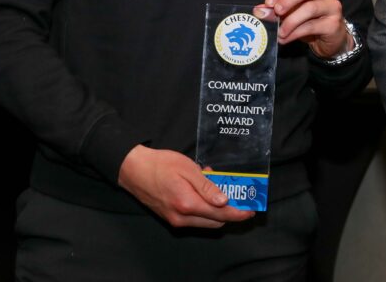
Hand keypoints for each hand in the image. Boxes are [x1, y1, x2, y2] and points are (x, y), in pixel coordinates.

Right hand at [118, 145, 254, 227]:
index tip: (251, 210)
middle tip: (239, 194)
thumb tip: (225, 201)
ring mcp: (176, 220)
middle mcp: (182, 218)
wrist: (134, 170)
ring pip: (206, 221)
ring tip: (218, 187)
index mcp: (188, 205)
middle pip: (216, 221)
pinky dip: (205, 208)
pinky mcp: (171, 218)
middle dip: (230, 211)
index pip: (221, 214)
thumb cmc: (161, 165)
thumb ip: (207, 187)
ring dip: (217, 209)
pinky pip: (195, 219)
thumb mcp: (188, 169)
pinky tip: (204, 191)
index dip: (239, 213)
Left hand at [256, 0, 350, 58]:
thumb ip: (277, 9)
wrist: (329, 40)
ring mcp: (333, 7)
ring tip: (279, 32)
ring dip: (291, 21)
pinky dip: (295, 33)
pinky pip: (312, 26)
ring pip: (310, 8)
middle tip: (277, 12)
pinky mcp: (333, 24)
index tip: (268, 3)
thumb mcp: (291, 12)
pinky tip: (286, 38)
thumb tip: (259, 10)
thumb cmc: (309, 21)